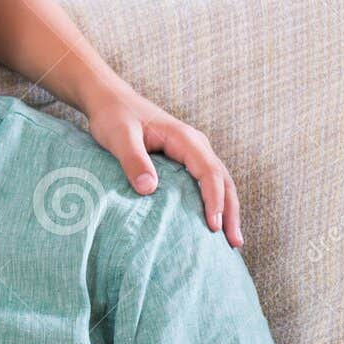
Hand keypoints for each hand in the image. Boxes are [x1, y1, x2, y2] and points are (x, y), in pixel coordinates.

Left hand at [84, 80, 241, 246]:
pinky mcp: (184, 160)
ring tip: (232, 241)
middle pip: (223, 180)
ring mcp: (192, 152)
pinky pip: (206, 183)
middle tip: (234, 243)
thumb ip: (133, 160)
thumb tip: (148, 189)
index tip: (213, 225)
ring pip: (219, 182)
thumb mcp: (119, 136)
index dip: (214, 199)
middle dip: (230, 211)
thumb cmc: (113, 116)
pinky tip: (213, 223)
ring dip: (227, 210)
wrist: (110, 100)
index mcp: (184, 138)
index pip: (208, 171)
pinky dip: (215, 202)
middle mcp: (195, 145)